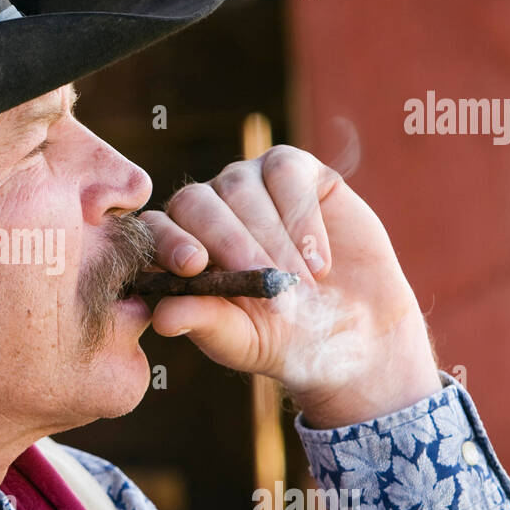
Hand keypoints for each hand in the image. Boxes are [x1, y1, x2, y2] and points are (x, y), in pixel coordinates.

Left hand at [139, 145, 441, 428]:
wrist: (355, 330)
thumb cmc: (287, 339)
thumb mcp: (243, 340)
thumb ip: (205, 323)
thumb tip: (162, 318)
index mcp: (180, 250)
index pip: (154, 230)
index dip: (169, 241)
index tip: (194, 265)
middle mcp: (206, 210)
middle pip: (195, 202)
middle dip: (230, 241)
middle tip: (265, 278)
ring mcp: (247, 184)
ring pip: (240, 185)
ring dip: (274, 237)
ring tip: (302, 284)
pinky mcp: (293, 168)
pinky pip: (285, 170)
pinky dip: (303, 215)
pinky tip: (319, 262)